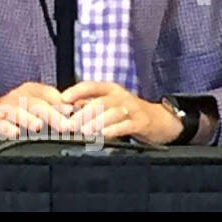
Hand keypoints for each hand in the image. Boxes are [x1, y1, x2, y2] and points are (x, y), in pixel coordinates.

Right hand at [0, 82, 72, 138]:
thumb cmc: (19, 110)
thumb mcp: (37, 102)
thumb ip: (58, 105)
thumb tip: (83, 110)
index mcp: (32, 90)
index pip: (50, 95)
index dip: (64, 105)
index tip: (77, 116)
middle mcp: (19, 97)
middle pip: (36, 104)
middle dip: (51, 115)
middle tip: (66, 126)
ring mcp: (5, 109)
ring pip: (17, 112)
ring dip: (28, 119)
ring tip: (38, 126)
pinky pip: (1, 125)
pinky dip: (7, 129)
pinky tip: (14, 134)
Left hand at [60, 81, 182, 143]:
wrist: (159, 119)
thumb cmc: (127, 111)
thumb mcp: (109, 103)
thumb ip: (89, 103)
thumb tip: (67, 106)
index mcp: (110, 89)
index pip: (91, 86)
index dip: (76, 91)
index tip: (63, 98)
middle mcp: (120, 96)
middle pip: (100, 101)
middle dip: (83, 112)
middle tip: (70, 123)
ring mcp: (132, 108)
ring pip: (113, 113)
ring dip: (97, 122)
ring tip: (84, 131)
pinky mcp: (141, 122)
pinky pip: (127, 125)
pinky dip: (114, 129)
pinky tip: (103, 134)